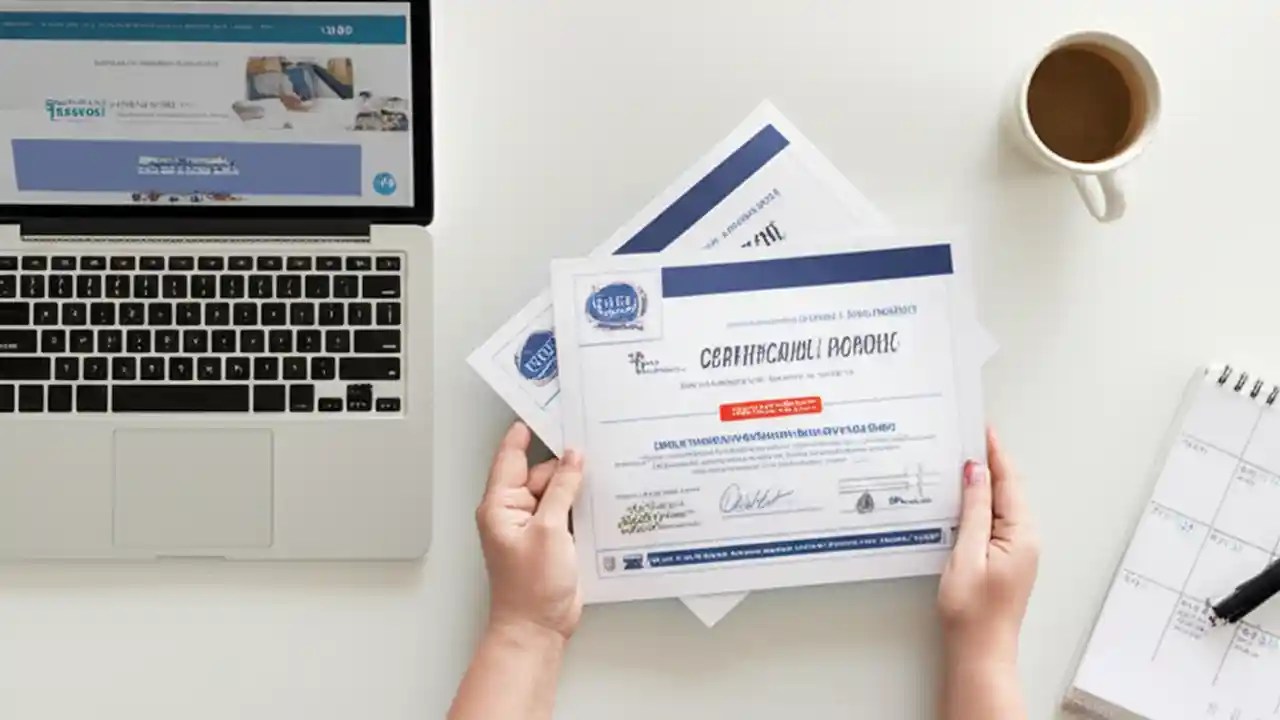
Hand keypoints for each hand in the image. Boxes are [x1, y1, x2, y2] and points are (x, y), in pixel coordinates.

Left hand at [475, 422, 584, 641]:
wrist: (537, 628)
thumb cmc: (529, 590)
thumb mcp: (549, 530)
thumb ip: (562, 489)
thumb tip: (572, 458)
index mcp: (499, 505)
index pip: (510, 456)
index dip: (524, 432)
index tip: (541, 411)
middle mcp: (514, 512)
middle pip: (540, 472)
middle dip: (563, 461)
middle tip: (588, 445)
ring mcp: (534, 526)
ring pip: (556, 492)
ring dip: (574, 485)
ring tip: (597, 470)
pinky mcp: (551, 540)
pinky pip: (565, 511)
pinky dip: (580, 504)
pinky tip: (597, 498)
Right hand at [939, 428, 1039, 668]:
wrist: (978, 651)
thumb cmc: (972, 610)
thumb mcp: (967, 553)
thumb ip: (974, 509)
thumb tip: (976, 471)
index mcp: (1021, 533)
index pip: (1008, 480)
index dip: (994, 452)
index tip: (980, 427)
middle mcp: (1024, 538)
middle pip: (1006, 489)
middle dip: (986, 462)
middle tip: (963, 437)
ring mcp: (1015, 549)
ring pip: (998, 504)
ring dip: (980, 482)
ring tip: (956, 460)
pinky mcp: (1003, 558)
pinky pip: (992, 520)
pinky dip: (977, 504)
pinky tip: (959, 499)